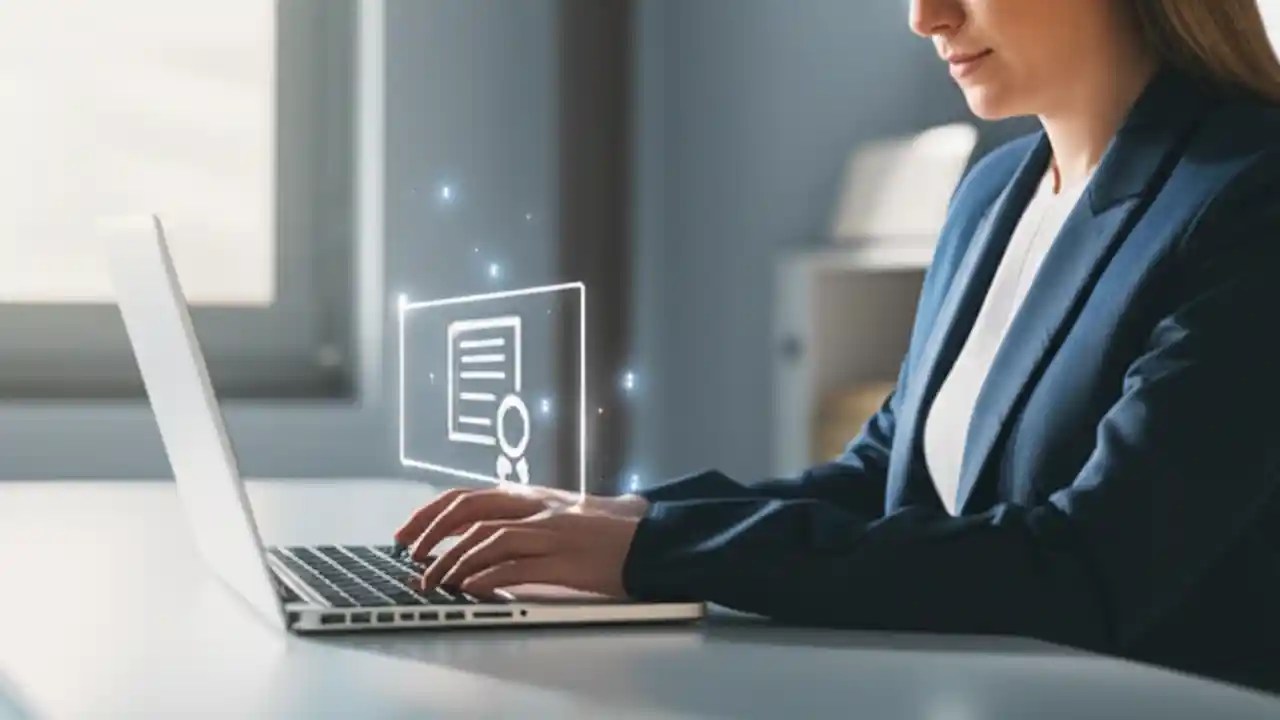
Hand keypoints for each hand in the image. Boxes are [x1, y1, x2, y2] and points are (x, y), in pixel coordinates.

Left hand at [393, 485, 649, 597]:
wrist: (658, 538)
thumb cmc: (613, 530)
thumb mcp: (564, 514)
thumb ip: (528, 519)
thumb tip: (486, 536)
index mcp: (534, 495)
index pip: (469, 496)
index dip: (432, 512)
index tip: (409, 532)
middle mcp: (538, 507)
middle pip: (469, 509)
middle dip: (431, 531)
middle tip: (411, 554)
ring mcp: (552, 532)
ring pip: (486, 538)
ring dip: (452, 560)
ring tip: (433, 580)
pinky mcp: (567, 560)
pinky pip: (515, 566)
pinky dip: (485, 576)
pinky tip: (467, 587)